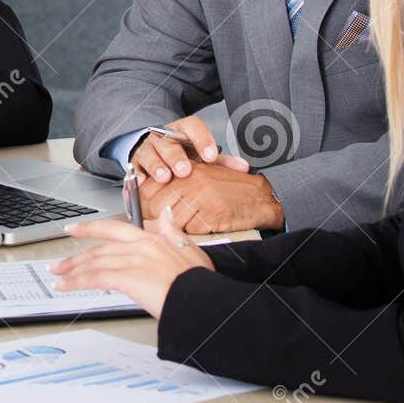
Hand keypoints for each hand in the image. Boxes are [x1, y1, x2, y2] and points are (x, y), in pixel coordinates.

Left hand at [49, 205, 213, 317]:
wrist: (204, 300)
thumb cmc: (199, 281)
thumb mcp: (191, 249)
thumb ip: (173, 231)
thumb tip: (166, 214)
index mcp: (151, 239)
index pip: (114, 229)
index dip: (91, 228)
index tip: (74, 228)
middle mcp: (138, 247)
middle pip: (99, 249)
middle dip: (76, 257)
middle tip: (60, 263)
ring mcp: (132, 261)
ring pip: (94, 262)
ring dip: (72, 270)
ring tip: (58, 276)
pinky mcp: (127, 278)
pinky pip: (95, 278)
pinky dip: (76, 281)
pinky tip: (65, 286)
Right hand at [129, 115, 247, 184]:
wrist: (157, 152)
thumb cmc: (184, 154)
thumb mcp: (202, 155)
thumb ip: (221, 162)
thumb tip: (243, 168)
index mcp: (183, 131)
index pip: (192, 126)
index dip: (202, 139)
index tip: (211, 156)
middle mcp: (164, 136)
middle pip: (169, 142)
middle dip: (177, 157)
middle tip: (185, 171)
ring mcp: (148, 148)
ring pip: (150, 152)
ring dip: (157, 165)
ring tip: (165, 177)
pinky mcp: (135, 161)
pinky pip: (135, 166)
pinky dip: (138, 174)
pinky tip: (143, 182)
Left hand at [140, 162, 283, 232]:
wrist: (261, 198)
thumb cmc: (231, 190)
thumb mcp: (200, 179)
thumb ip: (175, 186)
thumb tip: (146, 200)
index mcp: (186, 170)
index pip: (150, 187)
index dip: (143, 203)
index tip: (142, 212)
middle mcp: (191, 180)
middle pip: (157, 204)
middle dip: (155, 219)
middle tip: (159, 226)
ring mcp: (201, 196)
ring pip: (172, 218)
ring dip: (175, 227)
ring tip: (185, 227)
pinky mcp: (211, 212)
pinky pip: (191, 229)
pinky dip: (193, 233)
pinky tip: (201, 229)